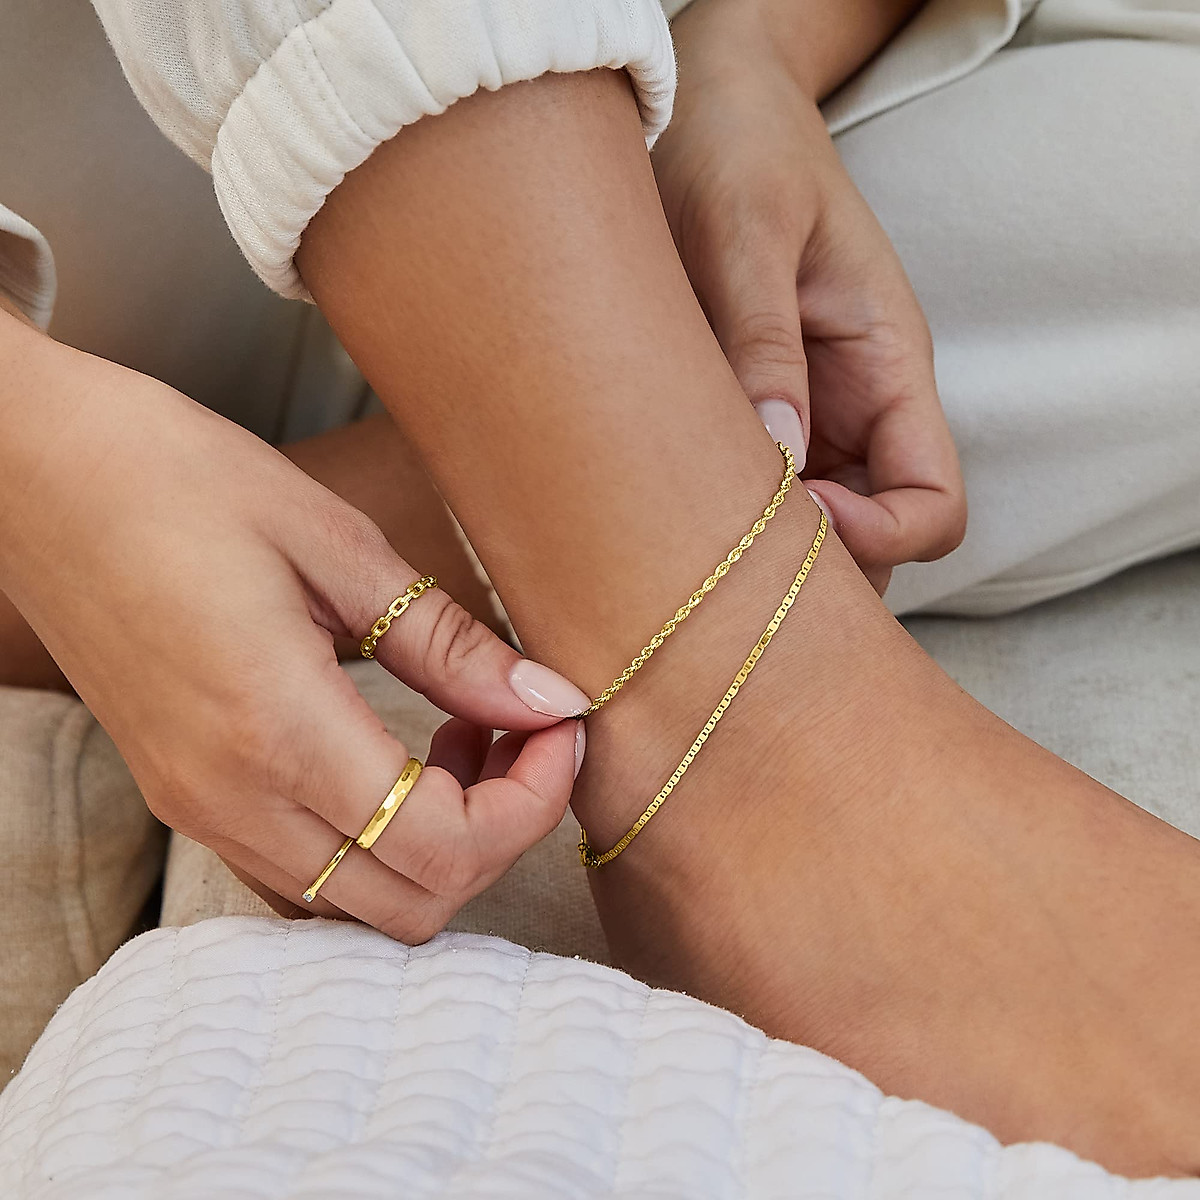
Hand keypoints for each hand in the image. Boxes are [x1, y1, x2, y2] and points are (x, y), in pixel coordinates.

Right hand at [0, 330, 587, 941]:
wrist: (38, 473)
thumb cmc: (179, 478)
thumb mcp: (336, 546)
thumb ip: (449, 644)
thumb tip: (551, 701)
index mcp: (276, 728)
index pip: (446, 848)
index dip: (534, 803)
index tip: (561, 729)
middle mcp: (233, 799)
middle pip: (413, 905)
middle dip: (501, 832)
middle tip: (526, 732)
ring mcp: (201, 810)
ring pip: (361, 904)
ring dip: (441, 841)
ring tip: (465, 734)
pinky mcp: (186, 797)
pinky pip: (307, 874)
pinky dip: (377, 841)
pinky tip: (396, 753)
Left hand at [653, 3, 965, 591]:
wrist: (709, 106)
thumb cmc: (739, 149)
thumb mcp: (748, 232)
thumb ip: (764, 339)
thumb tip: (777, 456)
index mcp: (887, 370)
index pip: (934, 506)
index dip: (879, 538)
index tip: (793, 516)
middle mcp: (855, 412)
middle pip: (874, 544)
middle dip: (815, 571)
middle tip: (720, 554)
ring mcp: (804, 420)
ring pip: (810, 535)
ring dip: (761, 554)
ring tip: (680, 535)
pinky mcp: (750, 415)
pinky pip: (753, 496)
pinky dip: (720, 521)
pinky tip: (658, 504)